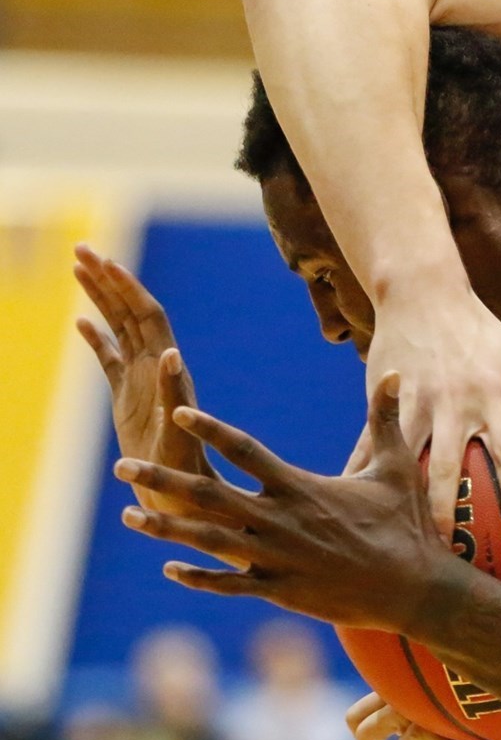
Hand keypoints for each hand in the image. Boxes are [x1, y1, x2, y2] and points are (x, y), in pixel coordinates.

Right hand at [74, 243, 212, 511]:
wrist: (181, 492)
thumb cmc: (184, 466)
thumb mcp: (179, 429)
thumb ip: (174, 391)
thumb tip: (172, 353)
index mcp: (168, 367)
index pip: (147, 316)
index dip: (127, 288)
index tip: (104, 261)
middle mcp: (156, 366)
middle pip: (130, 311)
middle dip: (107, 279)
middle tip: (80, 247)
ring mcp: (140, 379)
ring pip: (118, 328)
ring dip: (100, 298)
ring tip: (78, 267)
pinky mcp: (127, 397)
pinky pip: (109, 358)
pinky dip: (96, 338)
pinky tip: (79, 321)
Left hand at [113, 373, 448, 630]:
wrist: (414, 588)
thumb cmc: (406, 525)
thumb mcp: (395, 467)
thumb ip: (384, 419)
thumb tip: (392, 373)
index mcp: (302, 488)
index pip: (246, 451)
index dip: (211, 430)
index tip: (179, 411)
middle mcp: (281, 522)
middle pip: (209, 496)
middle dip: (163, 479)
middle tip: (123, 465)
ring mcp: (277, 561)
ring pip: (209, 543)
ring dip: (166, 529)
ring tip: (129, 516)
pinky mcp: (281, 592)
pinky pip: (229, 585)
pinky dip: (198, 576)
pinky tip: (169, 567)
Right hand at [365, 293, 500, 540]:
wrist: (422, 293)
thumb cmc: (481, 329)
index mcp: (489, 396)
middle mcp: (451, 404)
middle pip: (448, 465)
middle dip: (447, 508)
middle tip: (450, 549)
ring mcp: (413, 403)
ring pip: (405, 459)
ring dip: (402, 498)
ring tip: (401, 538)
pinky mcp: (381, 400)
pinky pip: (368, 442)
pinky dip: (358, 472)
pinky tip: (351, 502)